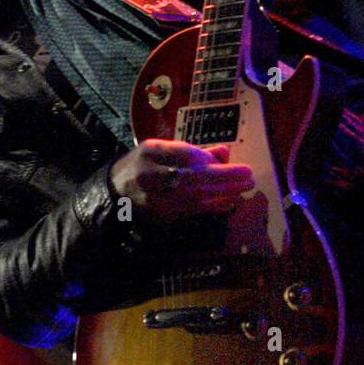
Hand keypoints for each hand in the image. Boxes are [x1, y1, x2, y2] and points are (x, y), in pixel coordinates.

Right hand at [108, 138, 254, 225]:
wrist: (115, 193)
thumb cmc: (142, 165)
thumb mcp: (160, 148)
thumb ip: (190, 149)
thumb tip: (224, 152)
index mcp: (151, 153)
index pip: (184, 154)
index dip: (208, 159)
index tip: (227, 158)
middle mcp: (153, 176)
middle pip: (194, 177)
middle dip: (225, 177)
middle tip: (248, 175)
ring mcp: (158, 199)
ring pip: (196, 196)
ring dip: (225, 193)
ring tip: (245, 187)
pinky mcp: (163, 216)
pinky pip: (193, 211)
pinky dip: (214, 206)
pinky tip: (230, 202)